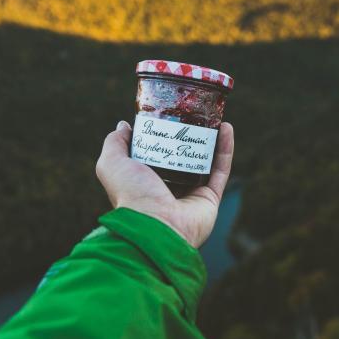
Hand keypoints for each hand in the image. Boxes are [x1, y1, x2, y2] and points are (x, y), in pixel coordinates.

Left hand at [96, 120, 234, 248]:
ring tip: (213, 116)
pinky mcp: (210, 199)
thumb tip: (124, 125)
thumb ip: (114, 142)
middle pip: (181, 157)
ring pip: (204, 162)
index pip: (154, 155)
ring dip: (211, 139)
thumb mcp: (111, 163)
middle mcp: (167, 189)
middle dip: (187, 136)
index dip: (160, 135)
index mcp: (144, 181)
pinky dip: (225, 149)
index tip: (166, 114)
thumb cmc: (131, 194)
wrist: (155, 225)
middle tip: (192, 114)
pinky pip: (221, 170)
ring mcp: (190, 195)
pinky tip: (227, 127)